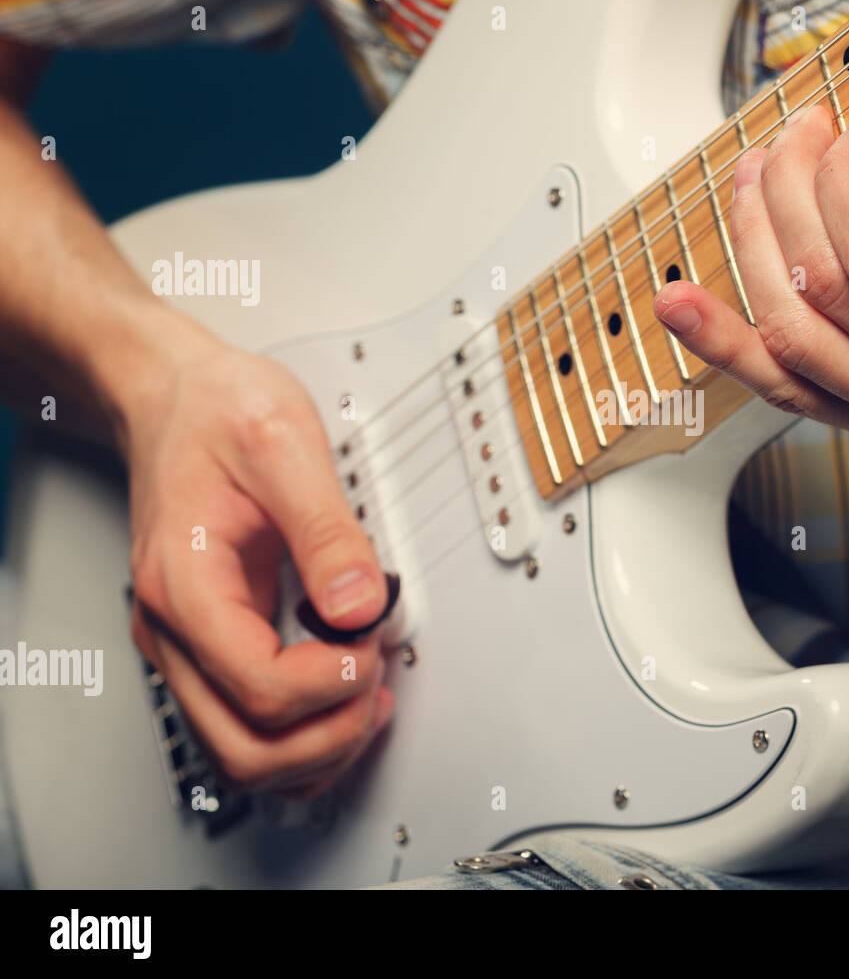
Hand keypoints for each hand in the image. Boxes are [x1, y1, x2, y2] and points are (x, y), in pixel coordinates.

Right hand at [118, 319, 393, 798]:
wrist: (173, 396)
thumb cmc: (216, 412)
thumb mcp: (285, 447)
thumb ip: (328, 531)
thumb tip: (362, 603)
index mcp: (186, 583)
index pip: (258, 685)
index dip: (330, 682)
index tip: (370, 645)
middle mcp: (175, 627)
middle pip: (244, 747)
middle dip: (327, 735)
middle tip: (376, 684)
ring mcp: (188, 641)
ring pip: (240, 752)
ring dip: (313, 749)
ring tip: (367, 702)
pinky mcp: (209, 641)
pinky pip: (245, 723)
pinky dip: (297, 736)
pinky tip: (340, 705)